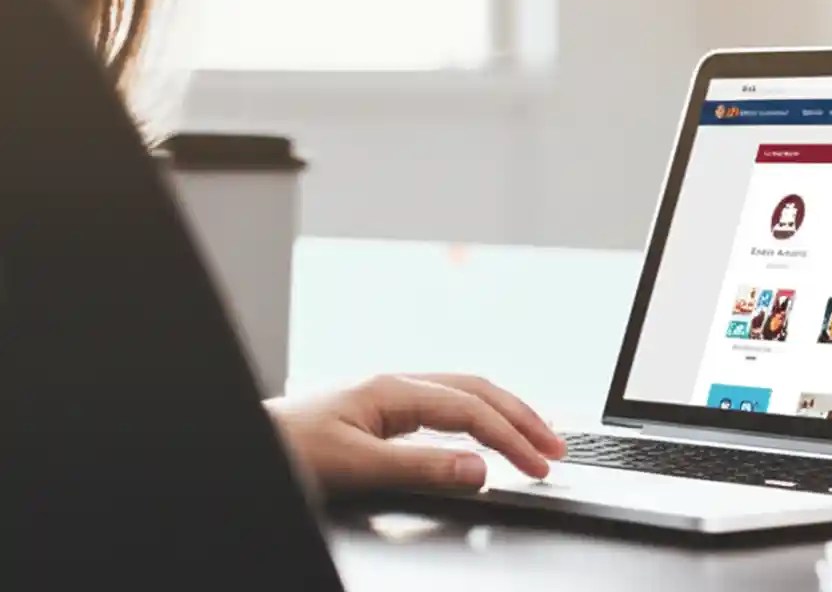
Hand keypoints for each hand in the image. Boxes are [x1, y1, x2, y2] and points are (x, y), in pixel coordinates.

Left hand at [264, 374, 565, 494]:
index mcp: (393, 390)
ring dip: (505, 414)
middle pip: (478, 391)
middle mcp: (396, 385)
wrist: (248, 443)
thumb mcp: (355, 466)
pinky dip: (479, 419)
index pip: (472, 410)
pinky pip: (446, 406)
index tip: (540, 467)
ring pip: (464, 393)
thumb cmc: (288, 450)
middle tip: (557, 449)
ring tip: (535, 436)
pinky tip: (484, 433)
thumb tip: (480, 471)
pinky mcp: (381, 410)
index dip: (512, 438)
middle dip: (523, 417)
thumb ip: (420, 468)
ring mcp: (389, 395)